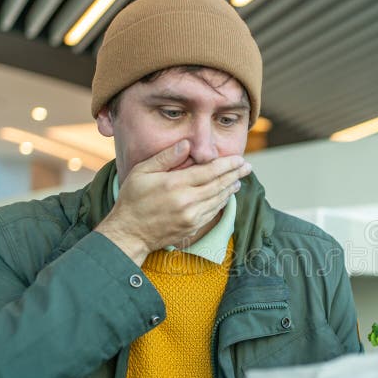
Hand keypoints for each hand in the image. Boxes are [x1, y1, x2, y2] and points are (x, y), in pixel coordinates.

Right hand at [95, 140, 251, 265]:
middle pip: (218, 185)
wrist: (129, 233)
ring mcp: (191, 217)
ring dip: (231, 189)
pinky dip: (222, 202)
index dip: (227, 165)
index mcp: (175, 185)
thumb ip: (166, 157)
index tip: (240, 159)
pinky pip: (213, 213)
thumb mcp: (142, 172)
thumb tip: (187, 144)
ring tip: (239, 179)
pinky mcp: (192, 227)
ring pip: (218, 200)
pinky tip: (225, 195)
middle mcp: (187, 202)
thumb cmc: (133, 199)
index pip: (209, 172)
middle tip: (248, 167)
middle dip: (235, 175)